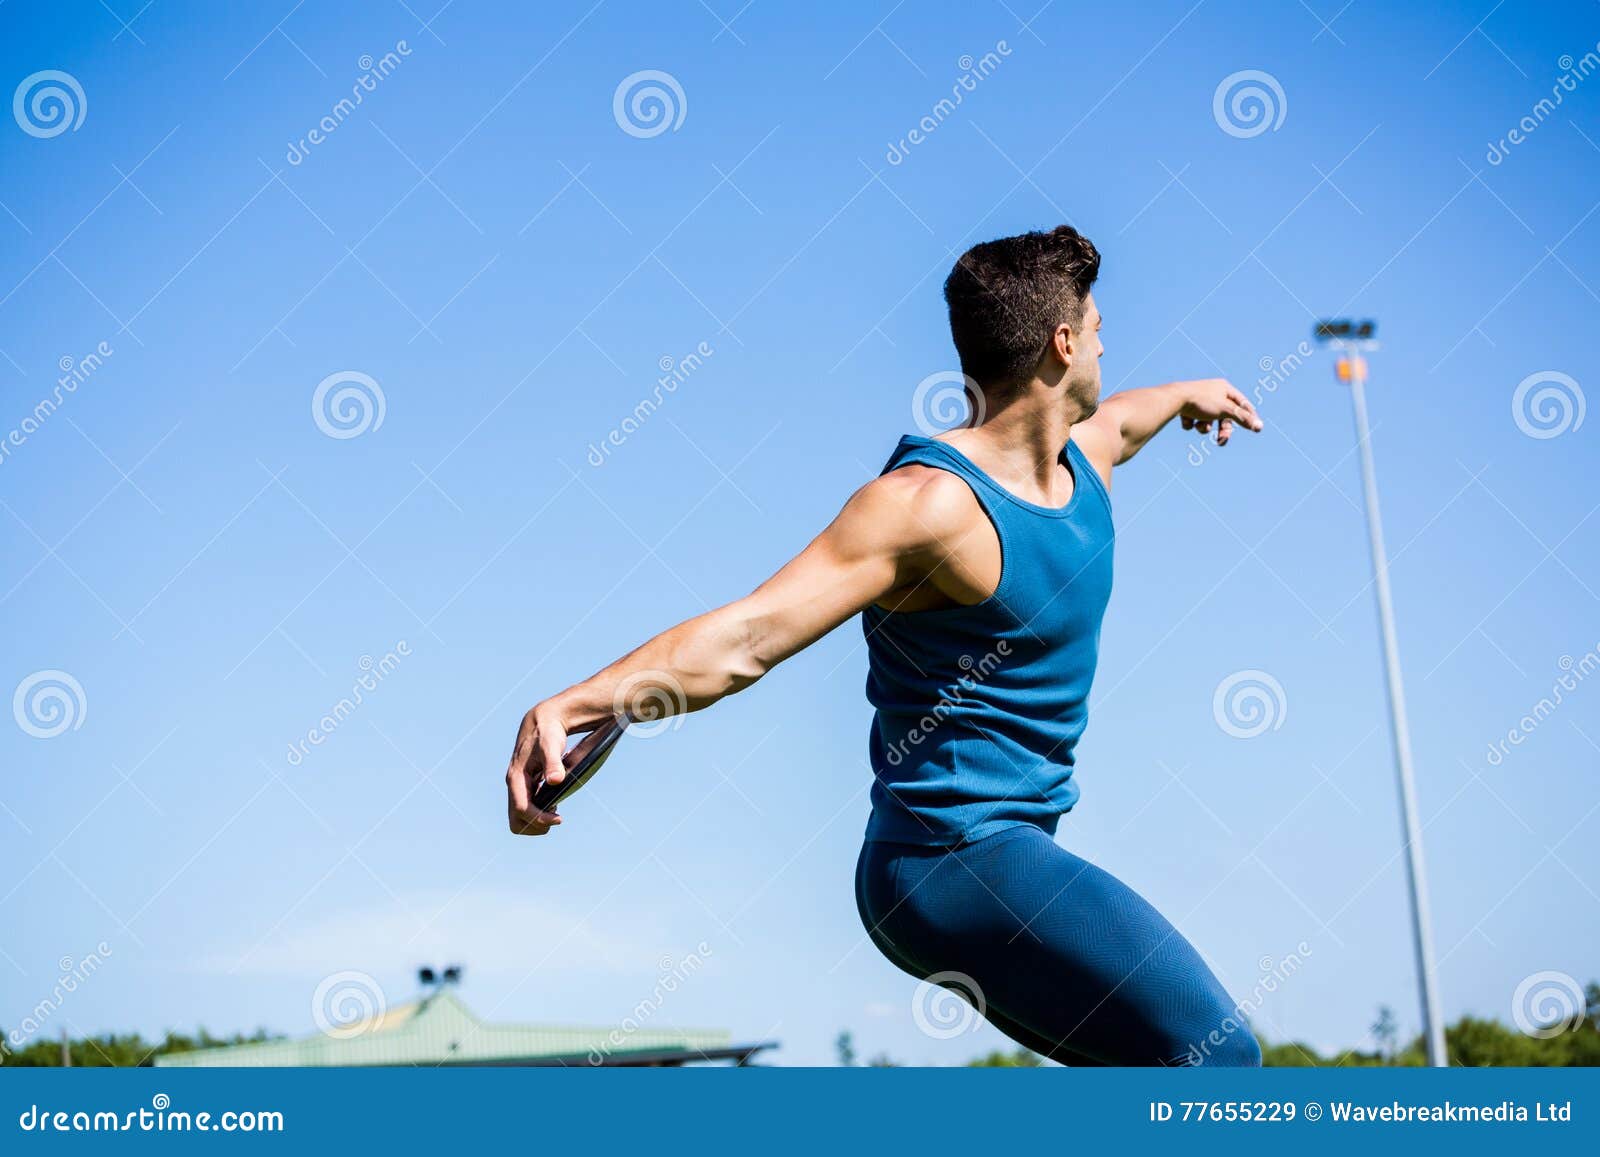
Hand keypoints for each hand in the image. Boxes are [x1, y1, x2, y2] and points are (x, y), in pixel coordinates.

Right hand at [505, 699, 569, 835]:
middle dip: (535, 825)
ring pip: (520, 817)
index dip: (539, 819)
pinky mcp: (525, 786)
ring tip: (555, 811)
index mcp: (516, 778)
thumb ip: (553, 763)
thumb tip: (556, 780)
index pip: (521, 809)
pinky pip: (527, 808)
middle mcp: (514, 784)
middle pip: (516, 820)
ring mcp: (518, 786)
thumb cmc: (547, 732)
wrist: (542, 721)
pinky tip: (553, 804)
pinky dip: (539, 812)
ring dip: (536, 821)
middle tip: (556, 817)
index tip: (560, 819)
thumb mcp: (552, 745)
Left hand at [1176, 378, 1263, 445]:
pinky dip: (1190, 423)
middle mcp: (1212, 391)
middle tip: (1220, 442)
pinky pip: (1193, 421)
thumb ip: (1243, 419)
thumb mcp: (1225, 410)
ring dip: (1204, 427)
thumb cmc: (1201, 402)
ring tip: (1198, 425)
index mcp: (1224, 388)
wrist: (1173, 399)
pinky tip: (1185, 419)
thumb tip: (1260, 427)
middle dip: (1223, 430)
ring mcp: (1198, 399)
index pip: (1242, 403)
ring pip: (1208, 420)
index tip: (1256, 428)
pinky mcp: (1185, 407)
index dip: (1249, 416)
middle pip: (1224, 416)